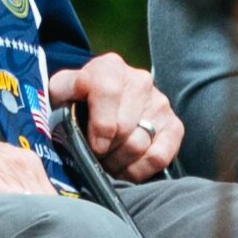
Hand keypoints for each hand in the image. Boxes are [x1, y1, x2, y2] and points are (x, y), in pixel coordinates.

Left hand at [46, 53, 183, 183]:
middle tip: (95, 155)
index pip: (107, 91)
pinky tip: (125, 167)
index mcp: (110, 66)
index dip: (99, 125)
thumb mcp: (63, 92)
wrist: (103, 109)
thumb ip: (63, 88)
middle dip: (104, 150)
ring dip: (117, 162)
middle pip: (122, 127)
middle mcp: (139, 80)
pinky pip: (158, 157)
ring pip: (138, 145)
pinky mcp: (174, 126)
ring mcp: (159, 103)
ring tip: (106, 161)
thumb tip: (79, 90)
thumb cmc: (79, 103)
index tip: (92, 143)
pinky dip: (138, 170)